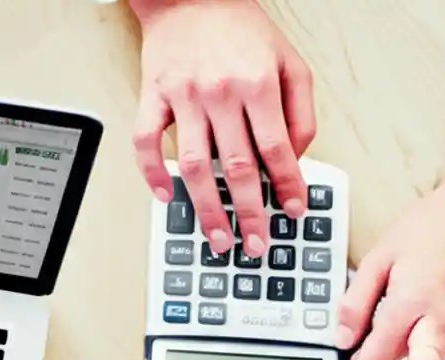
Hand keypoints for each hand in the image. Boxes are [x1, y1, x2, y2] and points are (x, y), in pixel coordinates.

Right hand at [130, 0, 315, 256]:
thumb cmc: (240, 29)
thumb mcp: (290, 62)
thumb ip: (299, 112)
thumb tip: (293, 158)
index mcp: (258, 85)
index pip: (277, 150)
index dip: (287, 187)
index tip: (292, 213)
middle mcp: (220, 93)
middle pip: (236, 167)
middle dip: (249, 213)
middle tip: (255, 245)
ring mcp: (183, 97)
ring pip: (193, 165)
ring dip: (206, 208)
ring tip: (217, 236)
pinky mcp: (152, 96)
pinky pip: (145, 142)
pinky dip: (152, 174)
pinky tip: (165, 197)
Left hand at [338, 173, 444, 359]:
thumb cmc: (436, 224)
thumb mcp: (382, 255)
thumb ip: (358, 300)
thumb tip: (343, 336)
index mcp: (413, 303)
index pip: (378, 355)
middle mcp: (442, 323)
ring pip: (422, 358)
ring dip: (401, 352)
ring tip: (390, 324)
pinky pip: (440, 346)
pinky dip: (422, 340)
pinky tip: (416, 319)